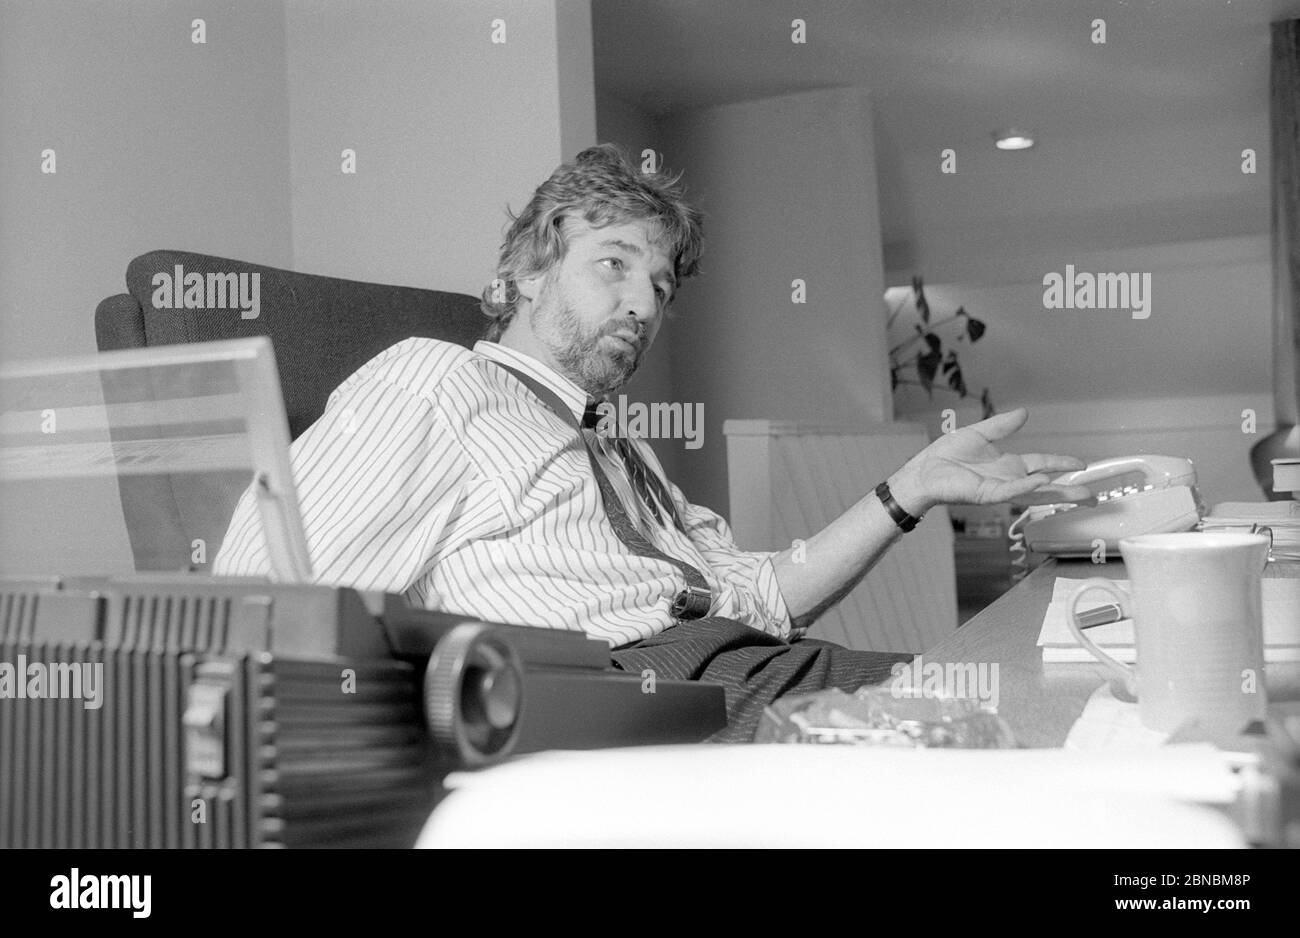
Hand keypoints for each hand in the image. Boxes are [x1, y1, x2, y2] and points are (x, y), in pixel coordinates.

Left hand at [889, 408, 1093, 513]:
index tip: (1083, 464)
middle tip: (1094, 495)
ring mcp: (999, 489)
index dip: (1062, 464)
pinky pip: (1010, 491)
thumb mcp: (979, 434)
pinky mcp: (986, 494)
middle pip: (1046, 485)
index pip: (1043, 464)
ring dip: (1056, 493)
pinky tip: (1041, 482)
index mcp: (1009, 465)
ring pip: (1034, 493)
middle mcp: (1008, 479)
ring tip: (1080, 494)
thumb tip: (1024, 412)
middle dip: (1070, 490)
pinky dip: (1026, 487)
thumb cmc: (947, 456)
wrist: (923, 470)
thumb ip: (1002, 426)